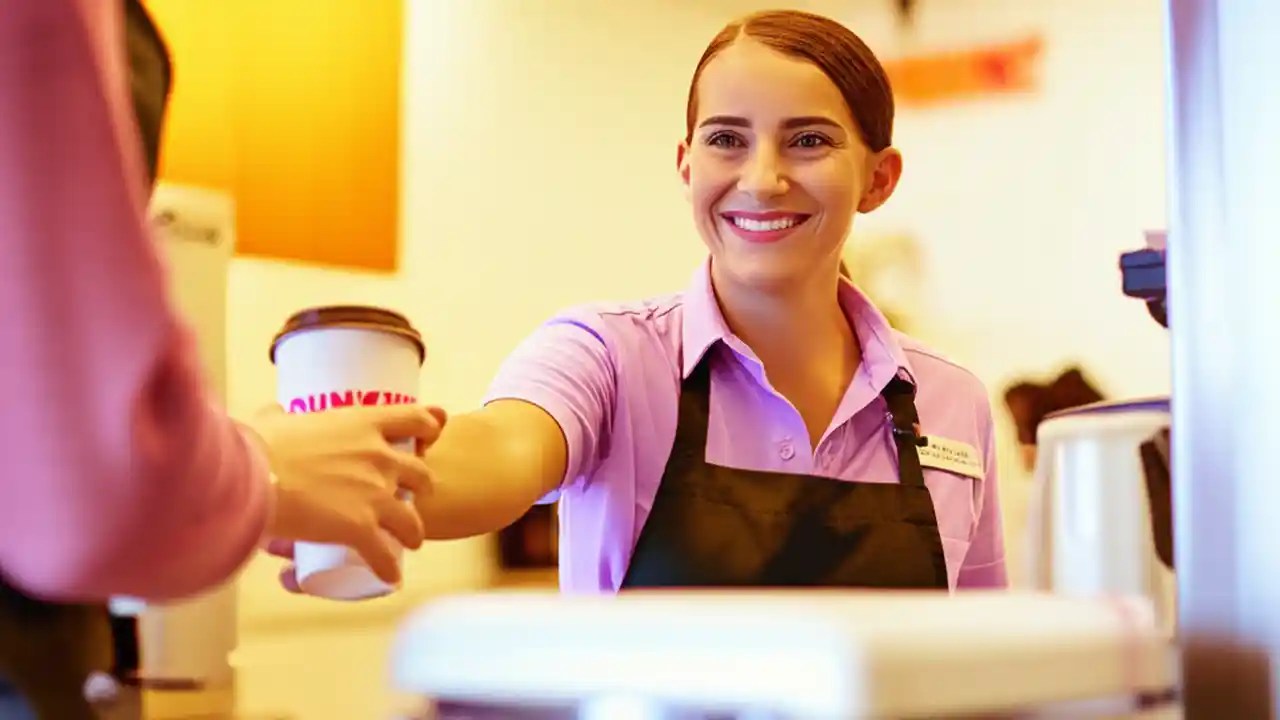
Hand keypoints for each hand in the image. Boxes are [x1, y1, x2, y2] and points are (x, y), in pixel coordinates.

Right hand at [244, 403, 446, 585]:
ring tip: (409, 540)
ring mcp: (375, 494)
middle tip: (410, 497)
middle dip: (421, 488)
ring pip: (412, 520)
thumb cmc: (259, 445)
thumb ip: (284, 416)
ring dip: (413, 532)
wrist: (249, 477)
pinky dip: (389, 569)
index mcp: (365, 424)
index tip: (430, 437)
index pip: (417, 419)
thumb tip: (276, 413)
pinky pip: (385, 555)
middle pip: (422, 475)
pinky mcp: (361, 527)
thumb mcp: (278, 420)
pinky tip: (390, 577)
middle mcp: (379, 457)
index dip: (429, 428)